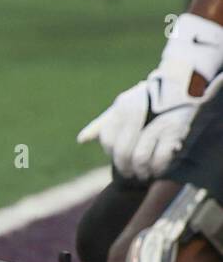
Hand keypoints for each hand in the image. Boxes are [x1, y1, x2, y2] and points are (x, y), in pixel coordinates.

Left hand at [77, 70, 200, 180]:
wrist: (181, 86)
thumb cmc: (148, 99)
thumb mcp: (122, 106)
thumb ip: (103, 124)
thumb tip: (81, 140)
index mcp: (121, 107)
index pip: (108, 140)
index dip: (112, 154)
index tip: (118, 161)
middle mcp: (136, 113)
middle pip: (122, 151)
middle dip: (124, 167)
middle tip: (129, 175)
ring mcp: (155, 121)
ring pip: (139, 156)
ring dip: (140, 170)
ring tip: (143, 174)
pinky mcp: (175, 130)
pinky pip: (160, 157)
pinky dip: (157, 167)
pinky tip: (157, 169)